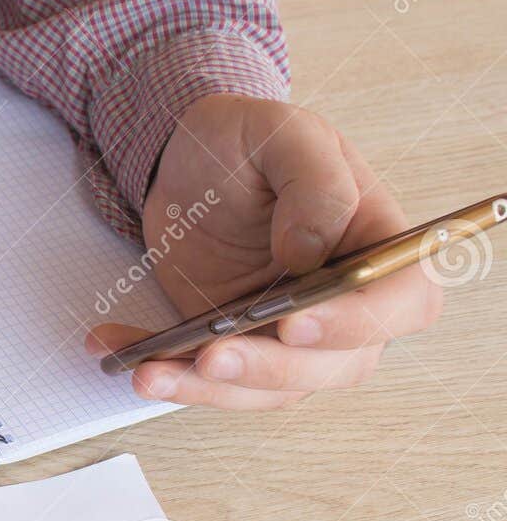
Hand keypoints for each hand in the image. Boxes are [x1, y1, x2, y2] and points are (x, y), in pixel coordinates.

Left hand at [87, 94, 441, 408]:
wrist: (188, 162)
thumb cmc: (248, 143)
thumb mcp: (283, 133)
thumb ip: (315, 182)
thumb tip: (310, 252)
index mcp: (375, 246)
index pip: (401, 303)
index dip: (359, 323)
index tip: (298, 321)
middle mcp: (343, 303)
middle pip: (334, 365)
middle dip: (270, 368)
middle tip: (212, 355)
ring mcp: (288, 334)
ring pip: (268, 388)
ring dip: (208, 388)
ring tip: (151, 372)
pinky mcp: (234, 346)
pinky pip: (207, 379)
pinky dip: (163, 373)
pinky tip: (119, 352)